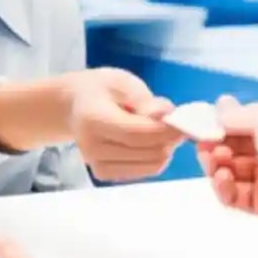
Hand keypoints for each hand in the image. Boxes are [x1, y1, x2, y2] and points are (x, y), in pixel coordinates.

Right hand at [63, 69, 182, 181]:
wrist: (75, 106)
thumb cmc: (101, 89)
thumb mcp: (122, 82)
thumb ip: (143, 99)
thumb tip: (166, 114)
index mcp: (93, 120)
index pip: (136, 134)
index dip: (165, 130)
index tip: (183, 120)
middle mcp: (92, 148)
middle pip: (146, 152)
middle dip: (169, 138)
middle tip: (175, 122)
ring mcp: (97, 165)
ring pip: (150, 166)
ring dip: (165, 148)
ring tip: (161, 129)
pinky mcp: (105, 175)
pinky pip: (144, 171)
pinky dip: (155, 157)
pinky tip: (150, 142)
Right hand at [197, 96, 257, 226]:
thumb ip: (236, 116)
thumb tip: (220, 105)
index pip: (241, 125)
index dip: (219, 126)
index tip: (201, 127)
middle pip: (232, 150)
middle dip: (214, 147)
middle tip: (205, 147)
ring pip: (231, 174)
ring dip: (217, 167)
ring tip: (218, 163)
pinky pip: (236, 198)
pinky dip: (225, 189)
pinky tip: (223, 180)